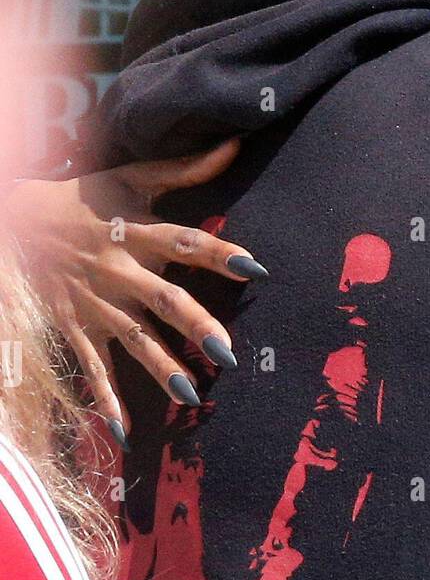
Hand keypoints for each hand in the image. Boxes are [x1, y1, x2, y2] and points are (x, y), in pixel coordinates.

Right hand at [4, 140, 265, 443]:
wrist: (13, 220)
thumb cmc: (86, 198)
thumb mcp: (131, 177)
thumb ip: (184, 170)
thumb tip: (235, 146)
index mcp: (136, 232)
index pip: (185, 242)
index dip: (219, 253)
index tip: (255, 267)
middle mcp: (118, 270)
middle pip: (162, 300)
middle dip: (194, 327)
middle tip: (226, 353)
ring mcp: (94, 303)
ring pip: (132, 340)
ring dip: (161, 369)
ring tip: (194, 396)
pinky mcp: (74, 325)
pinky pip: (91, 367)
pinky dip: (106, 401)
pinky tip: (124, 433)